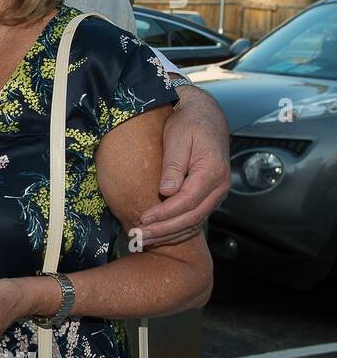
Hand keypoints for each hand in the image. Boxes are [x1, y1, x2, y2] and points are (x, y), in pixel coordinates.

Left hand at [139, 85, 229, 246]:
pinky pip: (195, 219)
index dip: (165, 213)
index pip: (188, 200)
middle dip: (164, 230)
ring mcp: (216, 193)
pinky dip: (177, 230)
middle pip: (192, 217)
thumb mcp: (177, 137)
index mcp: (212, 170)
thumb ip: (173, 165)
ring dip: (169, 234)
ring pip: (195, 222)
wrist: (204, 116)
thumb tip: (166, 191)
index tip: (143, 218)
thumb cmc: (189, 124)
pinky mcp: (209, 196)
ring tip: (143, 240)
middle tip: (139, 236)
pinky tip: (158, 235)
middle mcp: (219, 186)